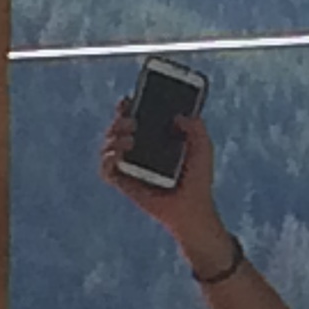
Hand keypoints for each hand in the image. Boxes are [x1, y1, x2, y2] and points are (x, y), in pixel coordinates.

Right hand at [99, 103, 234, 270]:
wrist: (193, 208)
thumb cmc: (198, 179)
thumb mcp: (203, 149)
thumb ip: (197, 128)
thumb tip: (181, 114)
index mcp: (154, 139)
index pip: (135, 117)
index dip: (128, 107)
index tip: (129, 100)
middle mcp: (138, 150)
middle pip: (118, 128)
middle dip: (120, 120)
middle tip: (132, 121)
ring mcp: (128, 166)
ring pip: (108, 145)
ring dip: (113, 137)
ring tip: (131, 139)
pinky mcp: (123, 183)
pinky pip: (105, 169)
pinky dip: (107, 159)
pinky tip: (118, 155)